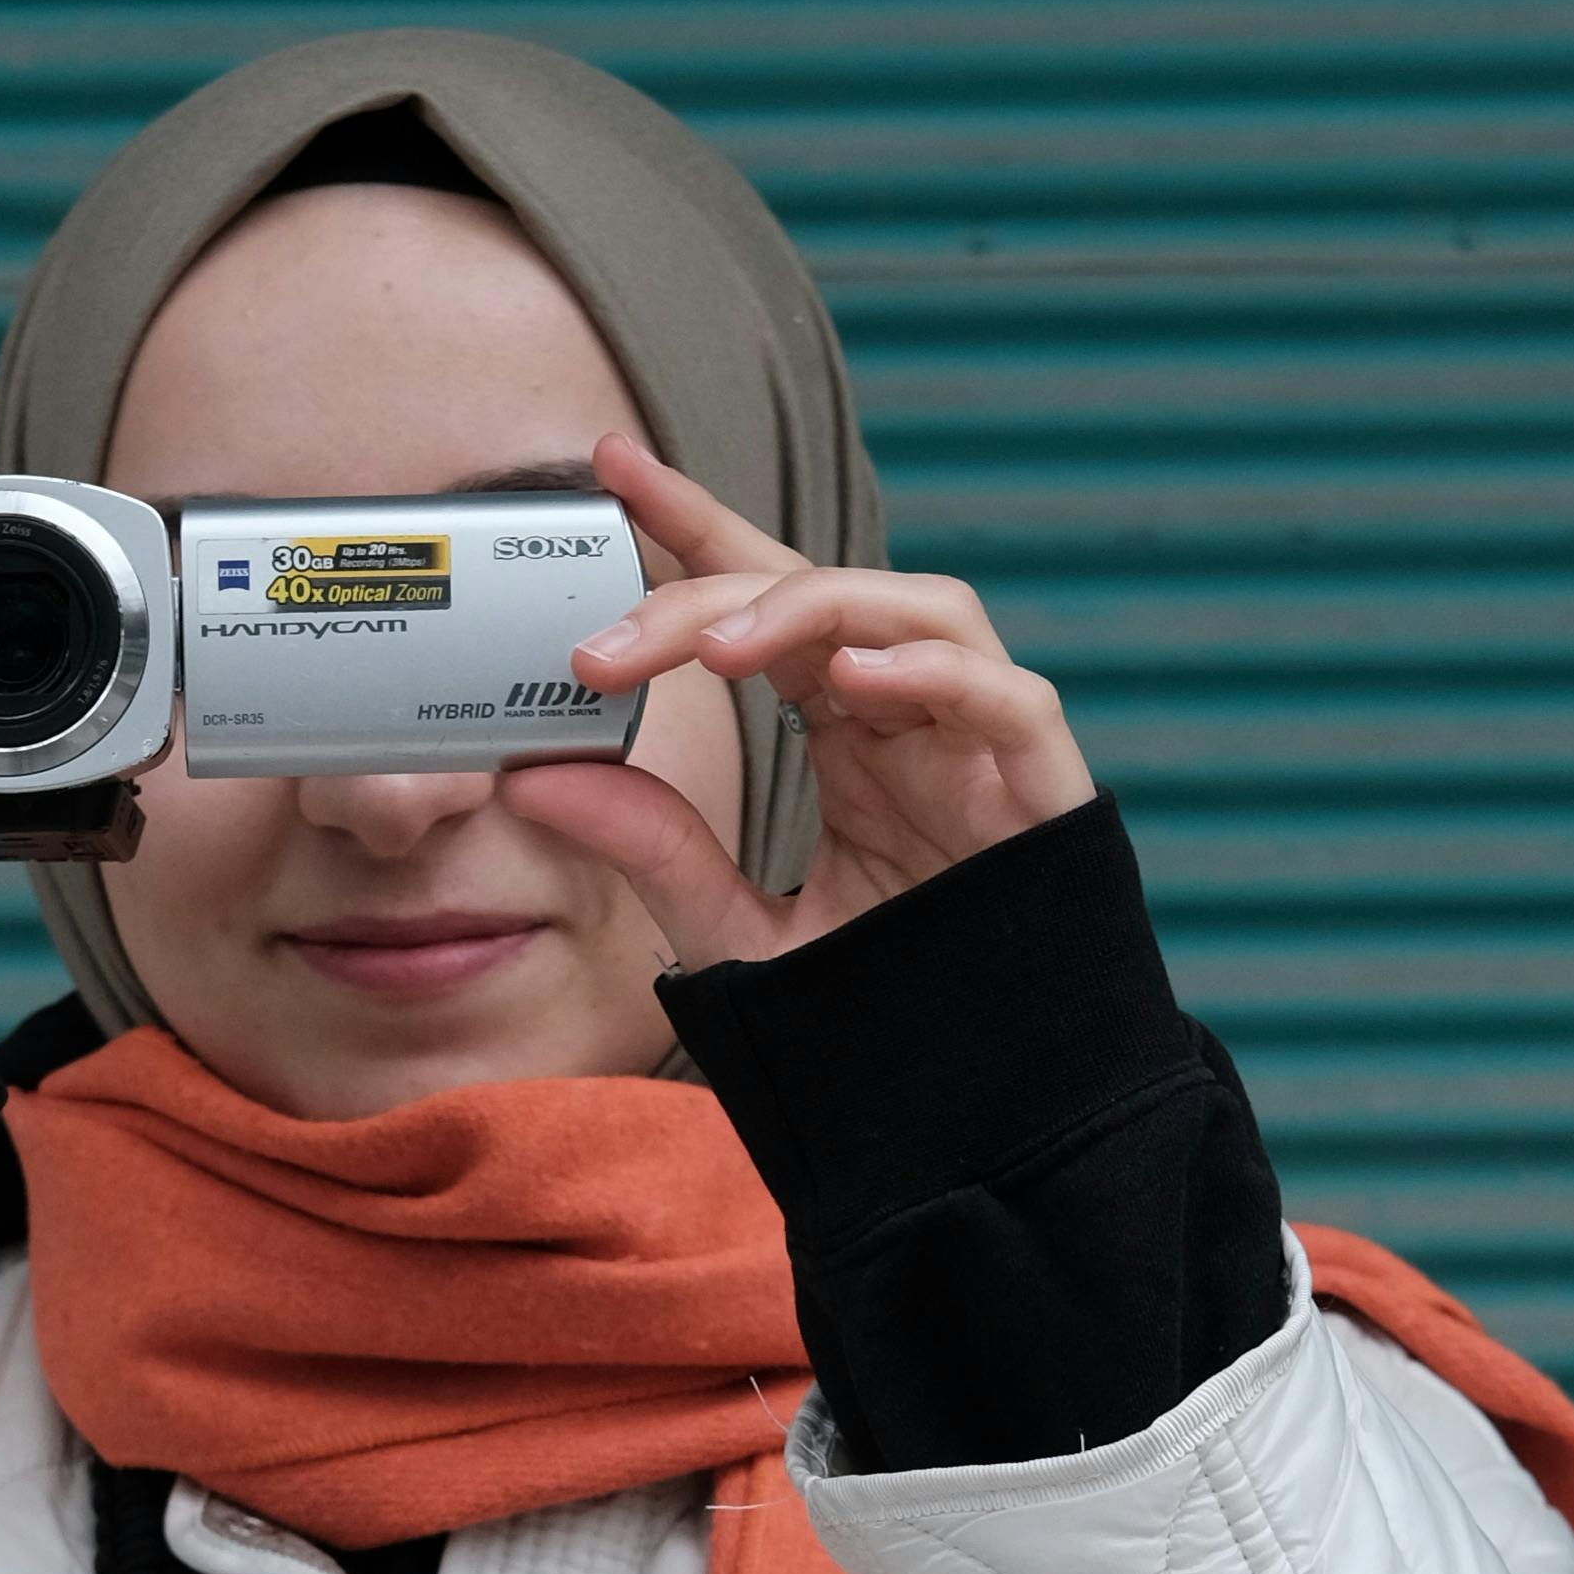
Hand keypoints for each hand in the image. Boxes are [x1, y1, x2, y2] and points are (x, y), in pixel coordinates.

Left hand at [498, 424, 1095, 975]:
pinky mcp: (1046, 792)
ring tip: (721, 651)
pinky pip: (1007, 697)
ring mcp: (981, 746)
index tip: (607, 466)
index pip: (761, 596)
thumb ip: (650, 849)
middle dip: (708, 589)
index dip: (692, 522)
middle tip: (606, 645)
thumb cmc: (874, 1014)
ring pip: (921, 609)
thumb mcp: (731, 934)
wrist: (983, 1107)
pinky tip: (855, 681)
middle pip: (819, 592)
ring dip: (815, 610)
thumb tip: (527, 775)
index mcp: (846, 726)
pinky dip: (936, 673)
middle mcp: (911, 713)